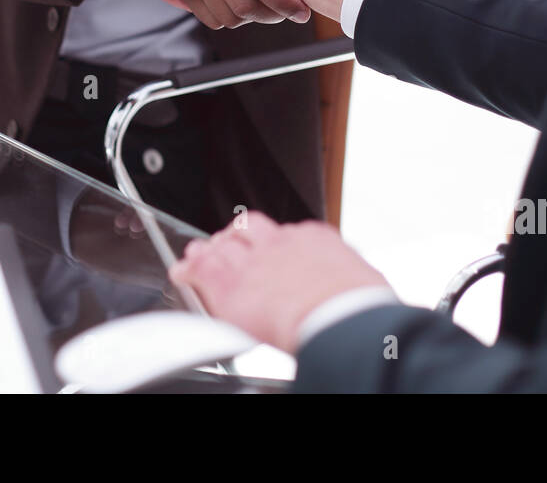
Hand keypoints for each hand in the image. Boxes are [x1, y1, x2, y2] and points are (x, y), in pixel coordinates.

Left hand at [170, 212, 390, 353]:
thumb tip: (355, 292)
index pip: (287, 234)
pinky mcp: (232, 287)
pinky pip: (202, 269)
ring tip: (202, 253)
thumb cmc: (359, 309)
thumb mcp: (363, 283)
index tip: (274, 255)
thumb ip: (348, 281)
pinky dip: (191, 269)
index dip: (275, 244)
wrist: (341, 319)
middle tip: (231, 244)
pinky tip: (183, 272)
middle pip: (251, 227)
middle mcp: (281, 243)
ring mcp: (254, 262)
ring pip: (225, 244)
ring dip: (212, 249)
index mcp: (314, 240)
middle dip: (239, 235)